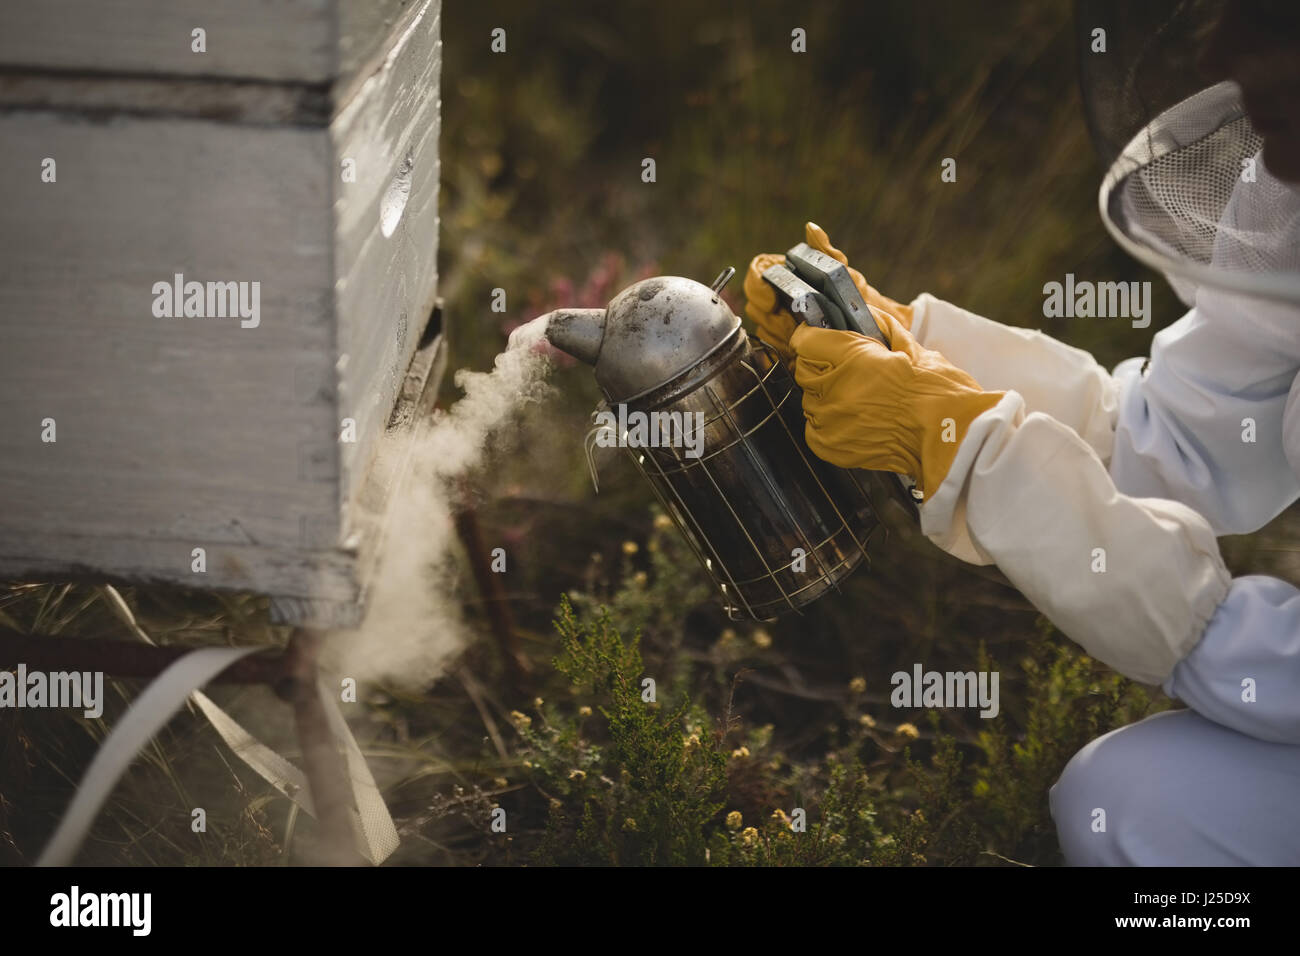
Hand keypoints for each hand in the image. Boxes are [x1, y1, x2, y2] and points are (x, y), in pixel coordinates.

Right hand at [743, 221, 914, 366]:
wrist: (863, 325)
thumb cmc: (852, 294)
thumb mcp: (842, 272)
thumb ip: (825, 252)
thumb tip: (811, 228)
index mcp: (783, 273)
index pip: (756, 273)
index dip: (757, 287)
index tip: (771, 300)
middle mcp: (773, 295)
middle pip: (754, 305)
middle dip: (771, 318)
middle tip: (790, 325)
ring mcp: (775, 320)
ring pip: (762, 328)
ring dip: (778, 334)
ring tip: (799, 337)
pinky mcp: (781, 341)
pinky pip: (772, 347)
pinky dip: (783, 349)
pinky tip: (798, 350)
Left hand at [790, 312, 1002, 499]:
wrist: (948, 438)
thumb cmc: (938, 395)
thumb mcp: (913, 348)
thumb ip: (883, 330)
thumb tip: (868, 316)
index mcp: (852, 356)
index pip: (805, 339)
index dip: (814, 338)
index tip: (821, 339)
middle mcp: (834, 388)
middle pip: (803, 370)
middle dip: (822, 368)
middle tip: (849, 373)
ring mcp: (829, 419)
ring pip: (809, 400)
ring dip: (827, 398)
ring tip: (860, 401)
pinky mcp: (829, 446)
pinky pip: (814, 429)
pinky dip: (829, 425)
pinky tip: (855, 422)